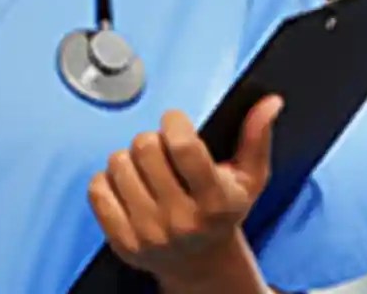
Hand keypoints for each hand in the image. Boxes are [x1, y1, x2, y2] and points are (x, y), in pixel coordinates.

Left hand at [86, 95, 283, 288]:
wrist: (201, 263)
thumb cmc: (223, 212)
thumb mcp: (249, 178)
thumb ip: (257, 137)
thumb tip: (269, 103)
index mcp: (216, 202)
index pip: (183, 146)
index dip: (174, 122)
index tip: (176, 123)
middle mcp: (182, 221)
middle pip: (144, 147)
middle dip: (152, 139)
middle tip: (163, 151)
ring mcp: (149, 233)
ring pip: (117, 163)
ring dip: (129, 160)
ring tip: (147, 172)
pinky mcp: (122, 241)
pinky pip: (97, 189)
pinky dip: (108, 180)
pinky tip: (128, 187)